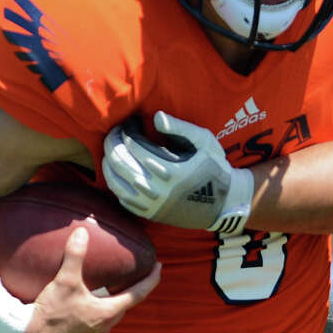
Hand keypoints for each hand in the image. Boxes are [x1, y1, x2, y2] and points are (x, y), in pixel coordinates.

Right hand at [21, 227, 160, 332]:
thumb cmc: (51, 312)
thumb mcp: (65, 281)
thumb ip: (75, 256)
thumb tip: (81, 232)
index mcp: (107, 312)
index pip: (138, 293)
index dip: (151, 279)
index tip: (159, 266)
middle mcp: (104, 324)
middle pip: (127, 303)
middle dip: (135, 288)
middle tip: (138, 272)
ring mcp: (93, 332)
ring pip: (112, 312)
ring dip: (117, 298)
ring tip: (116, 284)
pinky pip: (99, 318)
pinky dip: (102, 306)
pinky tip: (91, 299)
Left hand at [102, 112, 253, 233]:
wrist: (224, 203)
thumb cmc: (215, 168)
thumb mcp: (204, 142)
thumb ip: (180, 128)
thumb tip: (155, 117)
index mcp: (171, 170)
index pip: (134, 145)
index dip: (127, 129)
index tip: (130, 121)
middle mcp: (157, 190)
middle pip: (120, 162)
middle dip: (113, 142)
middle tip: (116, 131)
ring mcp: (151, 205)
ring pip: (115, 182)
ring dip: (108, 162)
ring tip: (112, 149)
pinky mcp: (149, 214)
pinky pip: (122, 199)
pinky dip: (114, 183)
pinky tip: (117, 171)